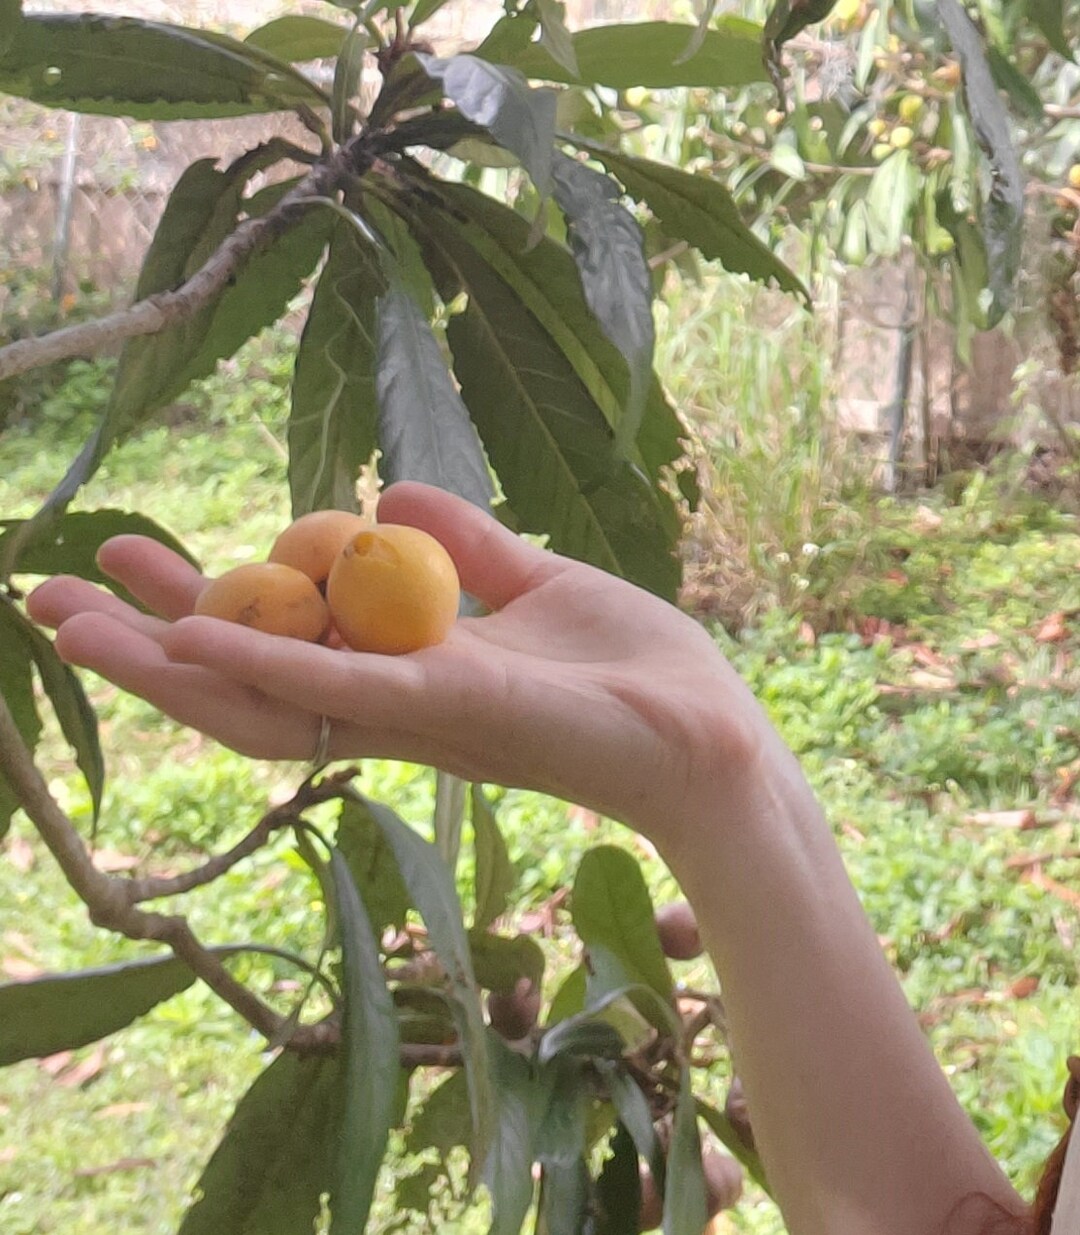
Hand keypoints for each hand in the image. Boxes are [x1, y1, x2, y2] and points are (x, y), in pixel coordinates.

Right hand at [28, 483, 768, 850]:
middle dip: (148, 640)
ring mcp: (413, 716)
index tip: (139, 555)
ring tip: (69, 621)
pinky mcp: (451, 713)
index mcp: (404, 670)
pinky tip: (189, 644)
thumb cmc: (630, 671)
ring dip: (166, 663)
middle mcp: (389, 703)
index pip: (280, 640)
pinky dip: (262, 668)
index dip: (203, 605)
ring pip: (264, 697)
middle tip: (51, 593)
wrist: (705, 733)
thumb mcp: (535, 582)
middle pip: (245, 678)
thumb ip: (463, 547)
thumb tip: (387, 493)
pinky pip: (339, 694)